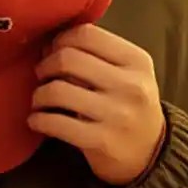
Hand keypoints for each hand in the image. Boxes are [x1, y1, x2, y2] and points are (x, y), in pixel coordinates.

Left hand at [28, 24, 165, 185]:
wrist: (150, 152)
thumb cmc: (131, 104)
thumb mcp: (128, 72)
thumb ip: (98, 54)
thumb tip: (50, 44)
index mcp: (136, 60)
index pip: (86, 35)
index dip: (60, 39)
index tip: (52, 51)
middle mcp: (130, 84)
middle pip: (68, 58)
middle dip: (46, 65)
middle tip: (42, 75)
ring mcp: (117, 114)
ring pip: (58, 90)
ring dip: (39, 94)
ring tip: (40, 99)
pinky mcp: (102, 141)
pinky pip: (56, 123)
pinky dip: (38, 119)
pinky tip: (37, 120)